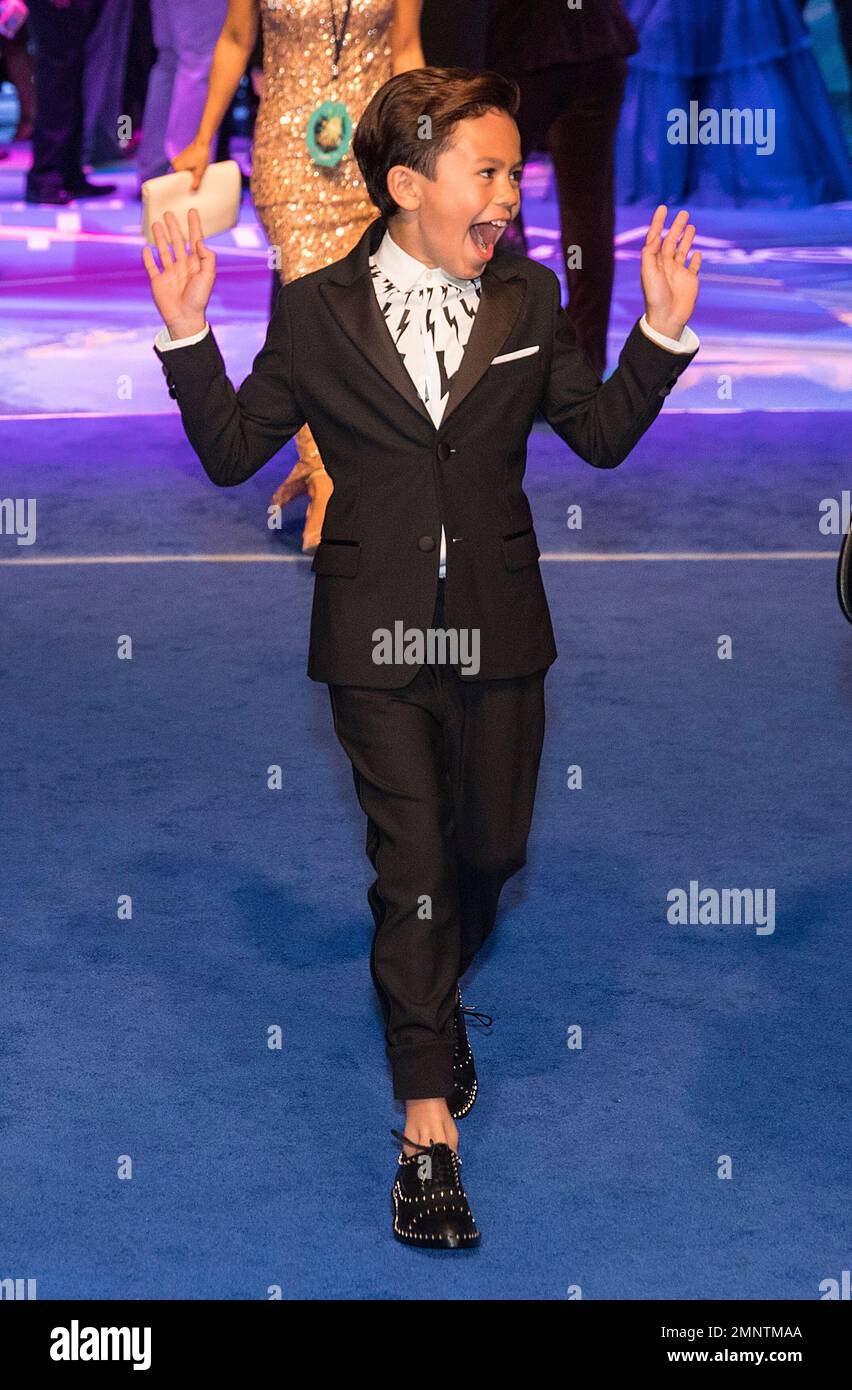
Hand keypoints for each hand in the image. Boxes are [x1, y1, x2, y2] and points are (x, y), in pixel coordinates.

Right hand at [142, 207, 215, 339]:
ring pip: (164, 251)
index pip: (195, 240)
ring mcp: (170, 274)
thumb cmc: (198, 299)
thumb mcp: (207, 276)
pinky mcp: (158, 282)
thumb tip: (199, 241)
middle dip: (174, 227)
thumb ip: (207, 257)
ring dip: (160, 237)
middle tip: (169, 213)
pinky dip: (148, 258)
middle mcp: (183, 267)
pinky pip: (152, 267)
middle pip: (178, 242)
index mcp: (196, 265)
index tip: (192, 211)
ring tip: (156, 223)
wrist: (184, 318)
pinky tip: (145, 248)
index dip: (194, 226)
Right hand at [170, 137, 210, 192]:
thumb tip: (191, 192)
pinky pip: (183, 168)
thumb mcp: (200, 172)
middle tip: (192, 188)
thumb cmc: (201, 156)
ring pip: (182, 173)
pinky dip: (188, 172)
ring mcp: (177, 160)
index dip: (183, 187)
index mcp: (177, 167)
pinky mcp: (181, 158)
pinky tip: (193, 174)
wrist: (202, 143)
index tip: (187, 192)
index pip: (177, 181)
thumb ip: (195, 183)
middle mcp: (175, 163)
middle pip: (179, 177)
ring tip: (193, 181)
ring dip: (187, 177)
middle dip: (186, 182)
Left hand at [641, 205, 700, 340]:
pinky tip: (697, 253)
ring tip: (691, 226)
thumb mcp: (649, 272)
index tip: (663, 208)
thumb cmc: (655, 296)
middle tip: (684, 213)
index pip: (656, 237)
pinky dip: (696, 259)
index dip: (658, 222)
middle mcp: (666, 265)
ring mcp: (678, 273)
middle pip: (671, 241)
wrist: (667, 318)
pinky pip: (693, 267)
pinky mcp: (690, 281)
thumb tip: (655, 235)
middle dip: (676, 227)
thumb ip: (650, 253)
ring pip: (682, 251)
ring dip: (686, 239)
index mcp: (654, 262)